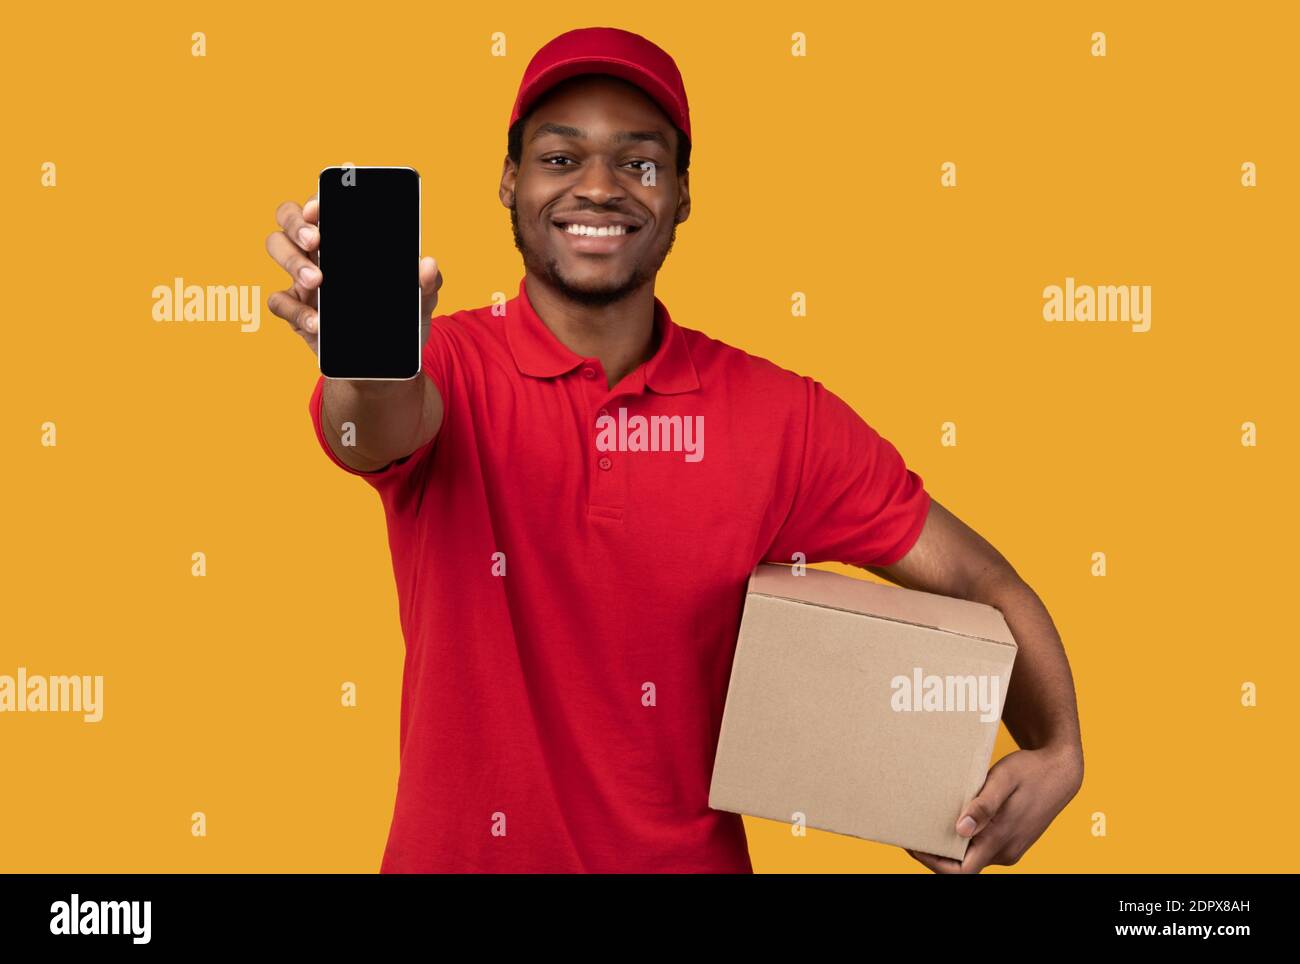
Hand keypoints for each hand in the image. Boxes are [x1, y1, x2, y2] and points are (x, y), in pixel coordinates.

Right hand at [265, 192, 442, 357]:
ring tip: (316, 281)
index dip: (317, 199)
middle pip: (289, 218)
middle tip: (316, 239)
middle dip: (296, 223)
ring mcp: (303, 279)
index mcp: (347, 238)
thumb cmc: (401, 319)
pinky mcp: (296, 311)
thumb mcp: (421, 301)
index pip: (324, 205)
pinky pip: (279, 302)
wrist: (386, 363)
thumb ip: (427, 282)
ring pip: (277, 248)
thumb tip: (427, 264)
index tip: (319, 205)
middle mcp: (319, 251)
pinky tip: (318, 323)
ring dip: (292, 260)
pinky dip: (296, 311)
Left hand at [905, 745, 1082, 872]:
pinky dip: (964, 838)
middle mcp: (1006, 851)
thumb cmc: (1030, 771)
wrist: (1061, 772)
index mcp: (1002, 839)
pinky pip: (982, 847)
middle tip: (913, 829)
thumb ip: (983, 806)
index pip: (961, 871)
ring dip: (950, 845)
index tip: (914, 843)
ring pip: (972, 856)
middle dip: (936, 853)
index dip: (933, 862)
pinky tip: (953, 818)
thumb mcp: (1003, 780)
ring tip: (928, 820)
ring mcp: (1010, 848)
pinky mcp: (1010, 841)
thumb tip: (960, 830)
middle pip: (963, 866)